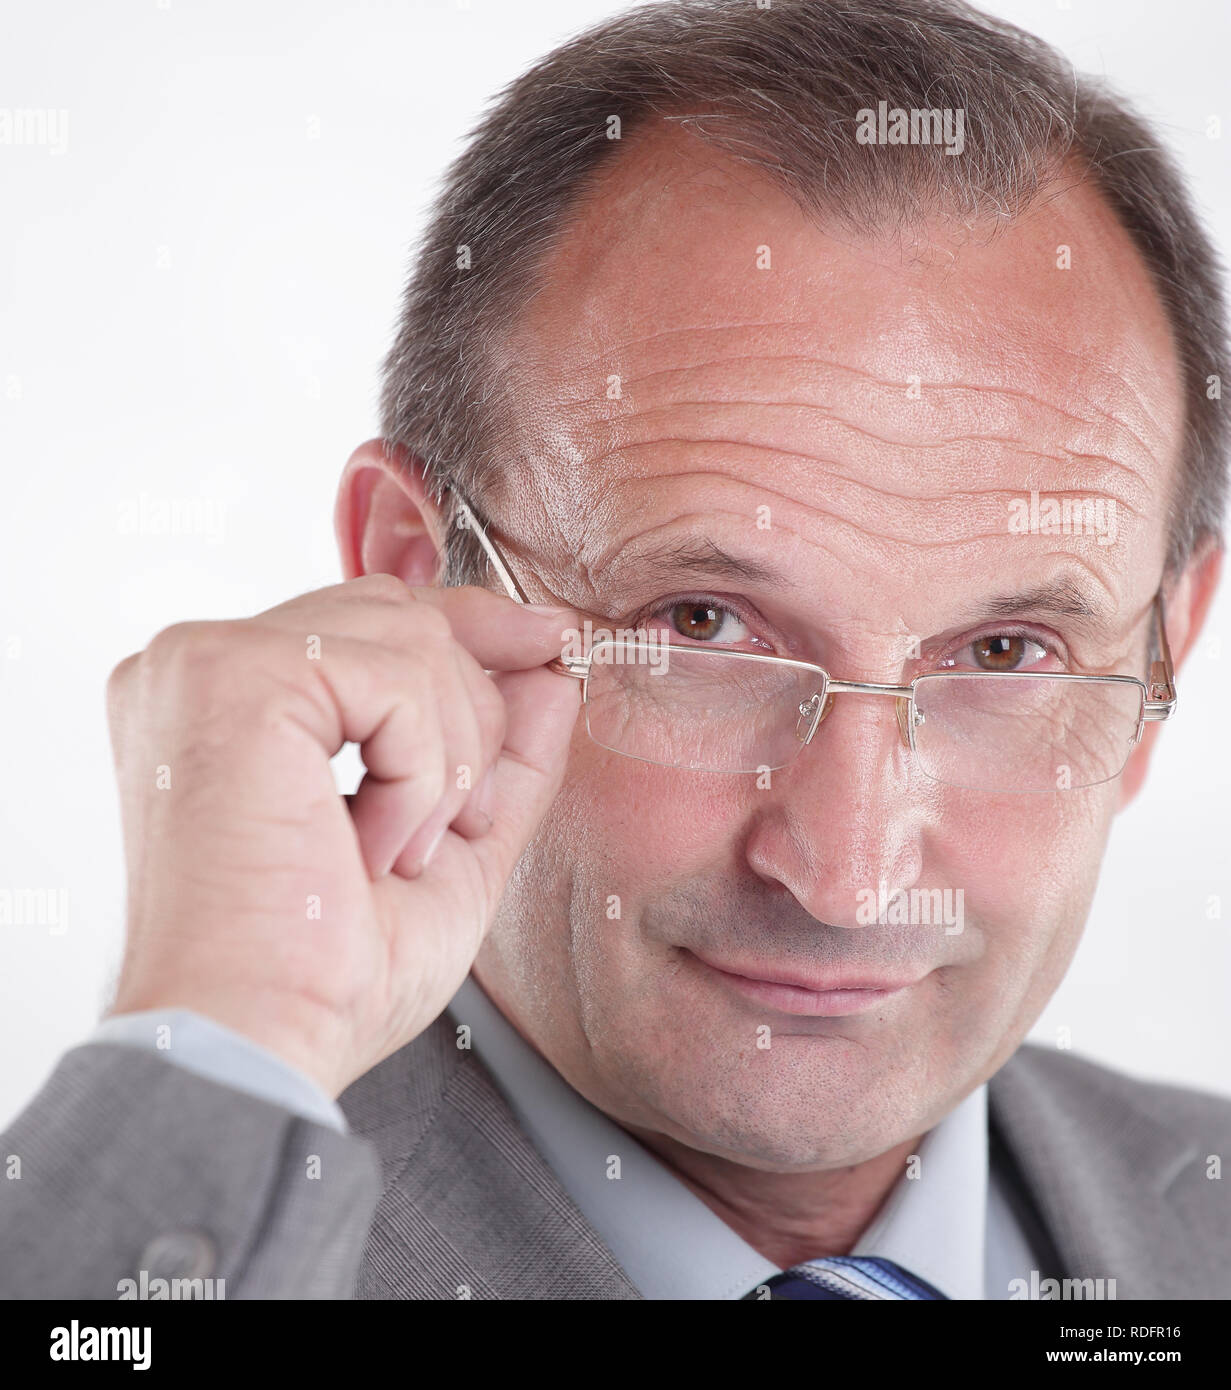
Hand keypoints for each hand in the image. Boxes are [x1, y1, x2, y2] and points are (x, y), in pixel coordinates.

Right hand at [105, 576, 579, 1095]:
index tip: (553, 643)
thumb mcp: (449, 841)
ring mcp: (210, 661)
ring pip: (416, 639)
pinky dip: (421, 774)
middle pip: (405, 616)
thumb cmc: (329, 970)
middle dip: (474, 713)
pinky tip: (372, 850)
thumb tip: (554, 659)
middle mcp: (204, 663)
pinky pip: (398, 677)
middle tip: (462, 822)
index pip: (376, 618)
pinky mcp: (235, 676)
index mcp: (232, 699)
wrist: (257, 1044)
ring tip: (400, 855)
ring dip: (448, 762)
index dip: (476, 627)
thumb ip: (499, 747)